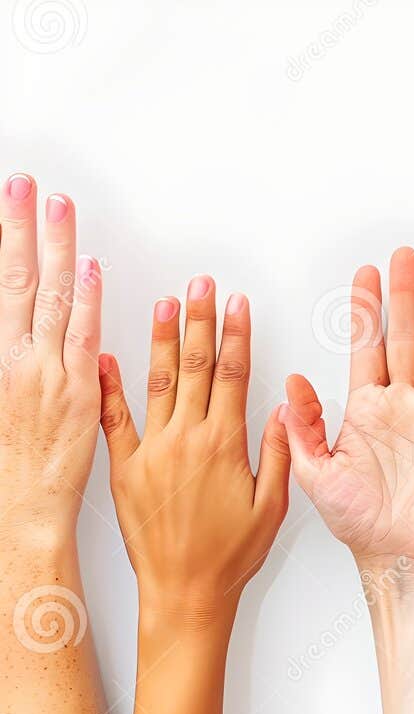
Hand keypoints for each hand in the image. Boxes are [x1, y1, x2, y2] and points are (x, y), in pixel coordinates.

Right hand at [0, 175, 101, 538]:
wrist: (20, 513)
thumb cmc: (13, 466)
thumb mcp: (10, 401)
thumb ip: (19, 359)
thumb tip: (23, 326)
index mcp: (3, 360)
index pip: (5, 286)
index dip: (8, 242)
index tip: (11, 205)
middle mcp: (18, 360)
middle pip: (20, 280)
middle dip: (22, 229)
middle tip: (26, 186)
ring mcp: (45, 376)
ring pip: (51, 301)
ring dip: (57, 250)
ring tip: (58, 207)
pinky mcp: (75, 397)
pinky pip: (83, 340)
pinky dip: (87, 302)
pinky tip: (91, 268)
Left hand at [98, 279, 289, 606]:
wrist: (185, 590)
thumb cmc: (230, 554)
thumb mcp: (273, 505)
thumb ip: (279, 452)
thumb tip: (284, 407)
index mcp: (225, 445)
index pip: (233, 375)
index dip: (235, 335)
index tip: (236, 304)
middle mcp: (187, 440)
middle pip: (194, 366)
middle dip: (199, 320)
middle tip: (200, 285)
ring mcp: (151, 451)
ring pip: (156, 382)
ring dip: (160, 338)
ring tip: (164, 303)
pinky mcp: (124, 468)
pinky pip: (113, 420)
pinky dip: (109, 386)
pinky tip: (107, 358)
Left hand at [284, 248, 413, 568]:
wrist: (392, 553)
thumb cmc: (355, 519)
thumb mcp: (313, 473)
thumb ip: (303, 429)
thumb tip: (291, 385)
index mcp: (363, 408)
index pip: (364, 346)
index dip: (364, 310)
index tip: (364, 274)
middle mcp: (400, 405)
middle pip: (405, 338)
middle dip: (405, 297)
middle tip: (405, 257)